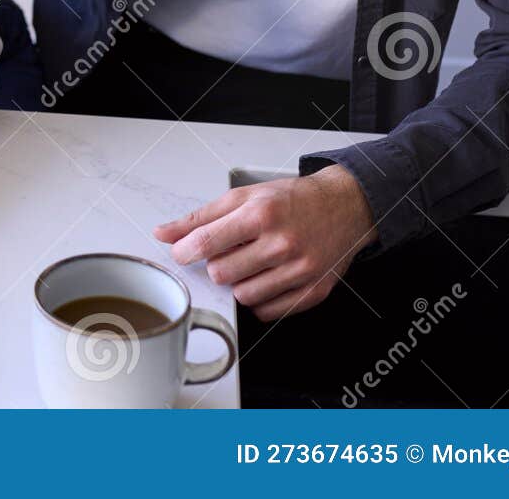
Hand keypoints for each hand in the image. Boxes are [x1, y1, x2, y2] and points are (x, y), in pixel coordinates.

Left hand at [154, 165, 377, 320]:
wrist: (344, 206)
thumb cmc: (292, 200)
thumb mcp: (244, 196)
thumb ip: (201, 217)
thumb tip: (164, 233)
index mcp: (262, 214)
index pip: (207, 243)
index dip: (185, 251)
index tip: (184, 252)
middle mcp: (283, 243)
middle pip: (221, 274)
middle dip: (218, 265)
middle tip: (231, 252)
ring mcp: (301, 270)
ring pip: (243, 296)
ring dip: (240, 283)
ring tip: (253, 263)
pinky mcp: (313, 292)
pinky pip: (268, 312)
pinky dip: (261, 299)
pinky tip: (268, 278)